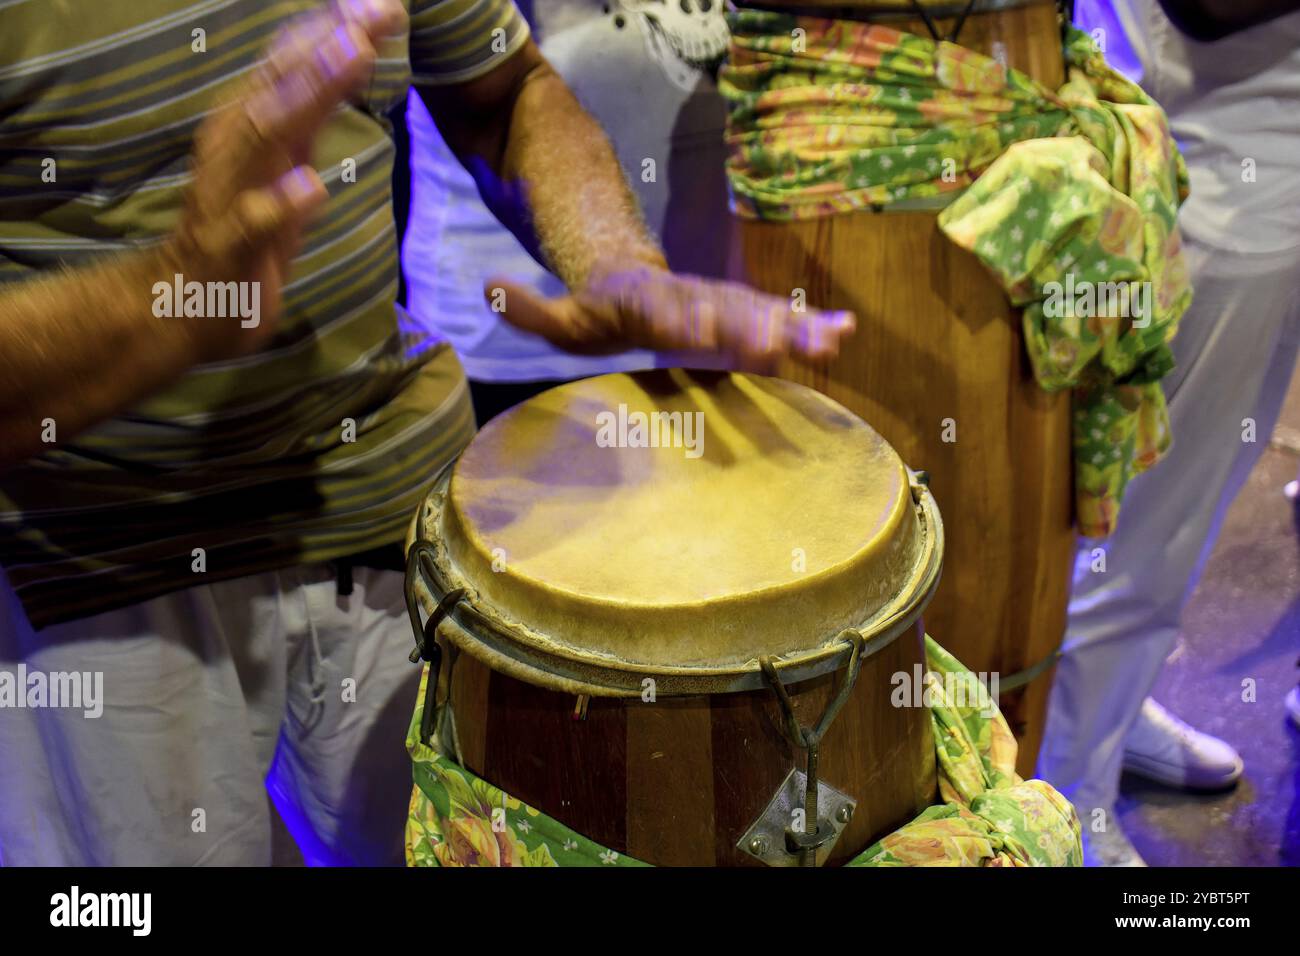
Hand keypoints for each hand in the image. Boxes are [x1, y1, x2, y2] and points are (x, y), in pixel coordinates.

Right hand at [163, 0, 407, 362]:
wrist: (184, 306)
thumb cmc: (243, 239)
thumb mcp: (287, 171)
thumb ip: (311, 122)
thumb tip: (346, 66)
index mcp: (254, 130)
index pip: (295, 71)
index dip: (336, 35)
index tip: (384, 6)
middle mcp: (238, 150)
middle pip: (283, 87)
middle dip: (329, 48)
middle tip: (374, 14)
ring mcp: (229, 196)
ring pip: (266, 136)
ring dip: (309, 96)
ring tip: (351, 59)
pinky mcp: (228, 248)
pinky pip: (253, 223)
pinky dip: (280, 204)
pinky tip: (311, 186)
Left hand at [487, 258, 855, 372]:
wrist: (627, 272)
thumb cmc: (592, 307)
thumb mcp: (554, 315)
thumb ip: (526, 309)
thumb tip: (486, 286)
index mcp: (643, 299)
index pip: (664, 308)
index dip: (681, 322)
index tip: (702, 335)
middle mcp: (687, 297)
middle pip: (723, 309)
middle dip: (754, 327)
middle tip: (785, 344)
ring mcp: (716, 303)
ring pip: (758, 311)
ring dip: (794, 327)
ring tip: (834, 340)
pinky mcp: (736, 314)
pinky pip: (774, 318)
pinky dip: (808, 324)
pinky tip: (844, 333)